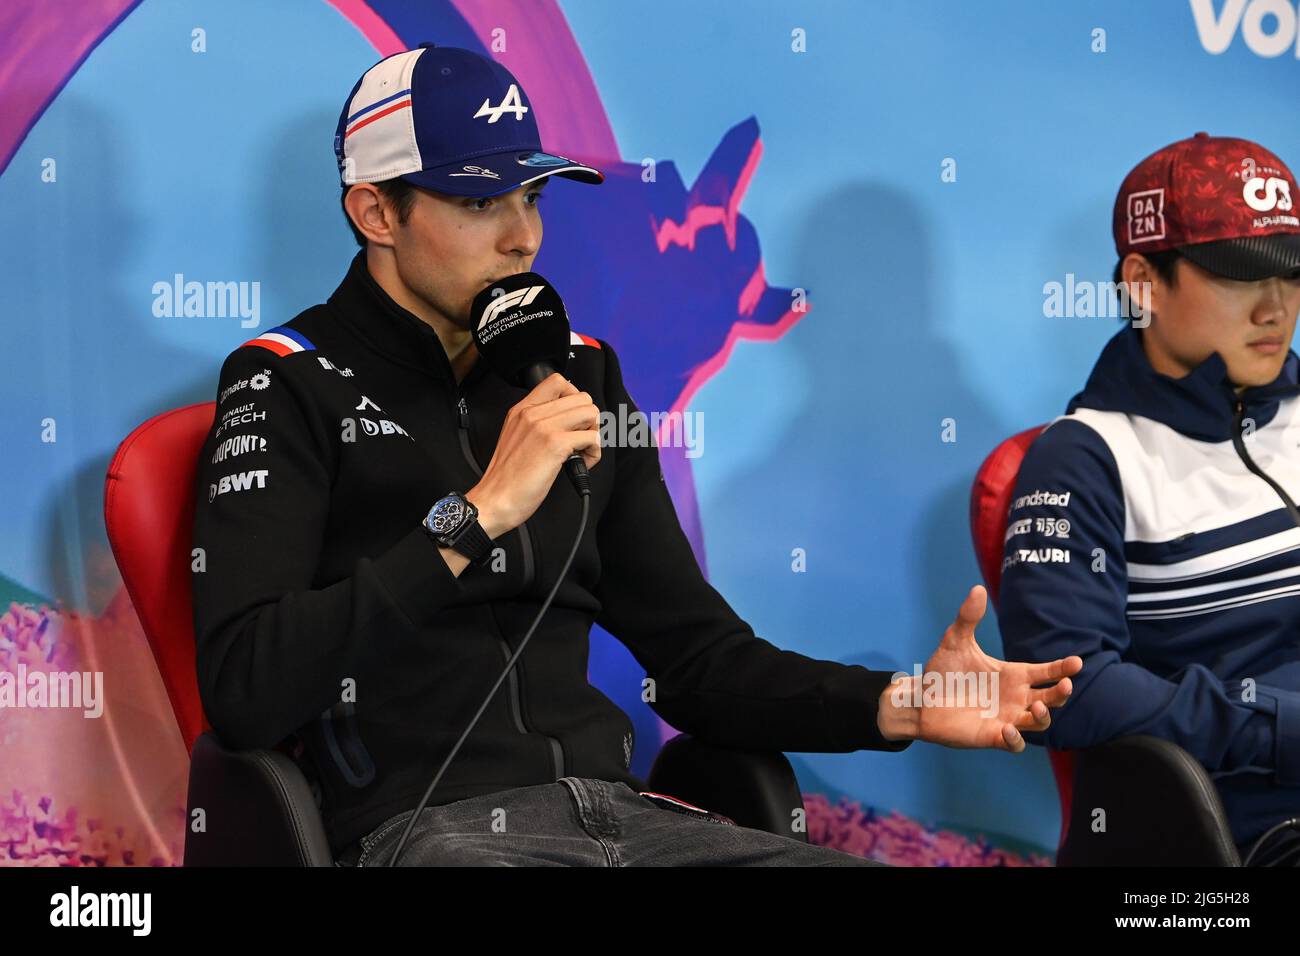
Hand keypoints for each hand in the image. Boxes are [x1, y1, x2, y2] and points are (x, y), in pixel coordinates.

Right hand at [467, 372, 600, 536]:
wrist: (495, 499)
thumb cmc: (507, 477)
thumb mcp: (515, 437)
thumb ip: (537, 424)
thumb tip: (568, 421)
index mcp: (522, 409)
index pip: (558, 381)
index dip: (574, 397)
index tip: (573, 418)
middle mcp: (532, 413)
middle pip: (582, 398)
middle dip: (588, 420)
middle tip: (579, 439)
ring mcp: (544, 427)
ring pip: (591, 413)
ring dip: (593, 434)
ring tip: (581, 451)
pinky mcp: (555, 445)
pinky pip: (592, 438)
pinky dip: (593, 453)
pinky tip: (580, 464)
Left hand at [877, 585, 1082, 751]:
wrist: (921, 699)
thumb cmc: (943, 671)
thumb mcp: (955, 641)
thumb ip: (968, 617)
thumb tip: (978, 588)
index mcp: (1013, 675)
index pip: (1047, 672)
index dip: (1063, 668)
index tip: (1076, 662)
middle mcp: (1016, 698)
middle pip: (1052, 698)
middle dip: (1062, 692)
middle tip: (1066, 684)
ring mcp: (1007, 718)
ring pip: (1040, 722)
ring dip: (1044, 716)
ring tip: (1038, 706)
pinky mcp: (993, 736)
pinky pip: (1015, 743)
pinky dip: (1016, 739)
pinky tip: (1008, 729)